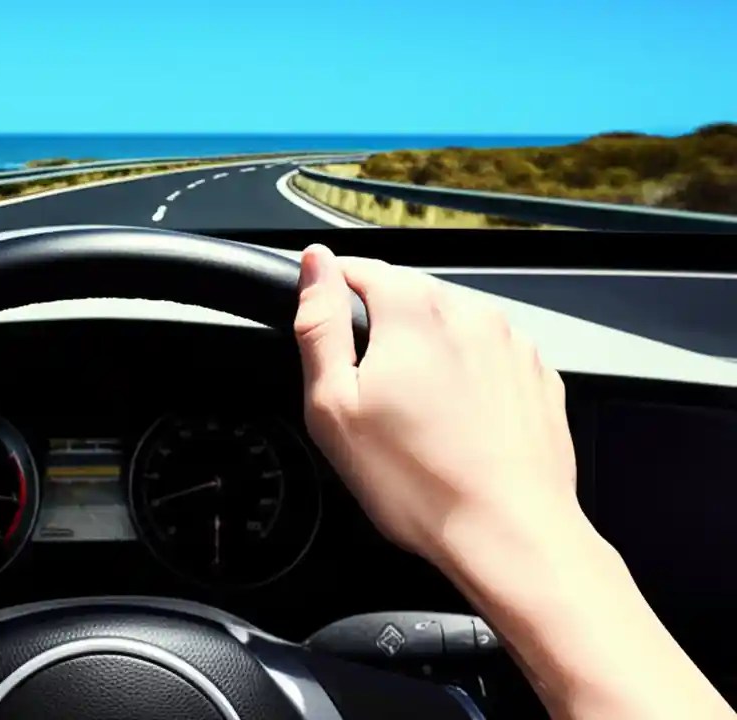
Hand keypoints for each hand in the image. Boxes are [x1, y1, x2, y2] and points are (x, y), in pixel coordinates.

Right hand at [292, 246, 736, 719]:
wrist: (508, 532)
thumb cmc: (418, 482)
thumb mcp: (334, 405)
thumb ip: (319, 324)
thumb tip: (314, 265)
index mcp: (412, 310)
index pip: (360, 269)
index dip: (334, 298)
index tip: (330, 340)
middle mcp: (468, 312)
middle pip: (407, 297)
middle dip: (383, 333)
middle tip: (370, 398)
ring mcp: (510, 342)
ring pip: (449, 327)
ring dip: (427, 355)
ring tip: (417, 420)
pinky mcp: (536, 374)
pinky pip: (486, 358)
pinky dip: (467, 379)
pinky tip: (455, 426)